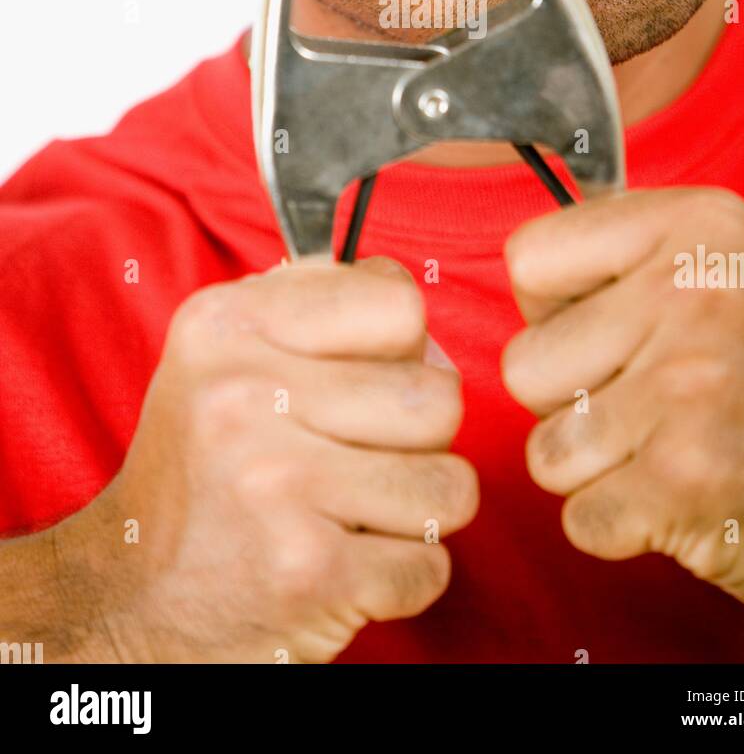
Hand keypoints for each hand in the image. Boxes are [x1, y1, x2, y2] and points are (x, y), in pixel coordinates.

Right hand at [55, 255, 477, 662]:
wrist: (129, 603)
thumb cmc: (207, 470)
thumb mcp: (226, 359)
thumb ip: (322, 310)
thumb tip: (425, 331)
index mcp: (227, 325)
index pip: (399, 303)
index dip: (403, 347)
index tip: (365, 379)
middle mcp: (243, 395)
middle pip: (436, 397)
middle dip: (419, 439)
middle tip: (359, 459)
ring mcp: (276, 484)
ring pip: (450, 483)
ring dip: (419, 509)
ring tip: (359, 511)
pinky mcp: (308, 570)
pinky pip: (432, 563)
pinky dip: (404, 576)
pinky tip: (347, 566)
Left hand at [501, 187, 743, 631]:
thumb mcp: (726, 272)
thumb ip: (625, 259)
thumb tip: (525, 275)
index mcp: (695, 226)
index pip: (529, 257)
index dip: (554, 310)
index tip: (613, 331)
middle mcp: (691, 293)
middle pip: (525, 363)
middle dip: (571, 401)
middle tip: (653, 406)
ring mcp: (686, 388)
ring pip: (545, 448)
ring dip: (596, 470)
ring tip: (670, 452)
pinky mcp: (682, 482)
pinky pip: (579, 516)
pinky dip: (621, 526)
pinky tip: (682, 501)